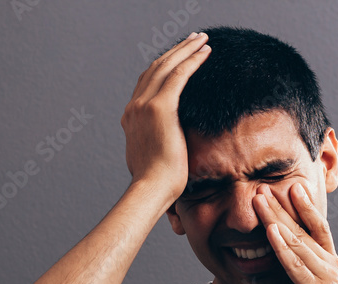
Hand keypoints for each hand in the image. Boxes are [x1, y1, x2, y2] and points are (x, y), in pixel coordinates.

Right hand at [121, 32, 210, 202]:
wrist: (151, 189)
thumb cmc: (157, 184)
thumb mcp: (151, 159)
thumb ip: (155, 146)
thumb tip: (164, 150)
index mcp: (131, 117)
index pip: (146, 82)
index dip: (163, 66)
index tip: (179, 58)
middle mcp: (134, 107)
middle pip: (155, 68)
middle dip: (176, 51)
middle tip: (193, 40)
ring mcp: (144, 105)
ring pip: (167, 66)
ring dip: (186, 49)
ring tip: (202, 40)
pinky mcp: (160, 107)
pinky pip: (179, 74)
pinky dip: (193, 60)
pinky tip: (206, 52)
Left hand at [253, 182, 337, 283]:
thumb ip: (318, 282)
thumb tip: (306, 274)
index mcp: (335, 266)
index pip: (319, 229)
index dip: (305, 208)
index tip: (292, 186)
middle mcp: (333, 267)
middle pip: (305, 230)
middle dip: (283, 207)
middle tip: (265, 185)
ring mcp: (327, 279)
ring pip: (298, 243)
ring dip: (277, 219)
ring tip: (261, 199)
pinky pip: (297, 267)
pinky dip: (283, 248)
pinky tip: (271, 233)